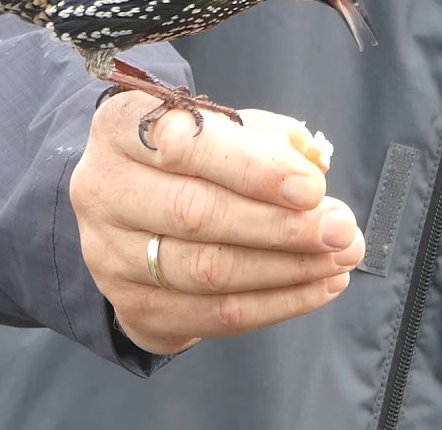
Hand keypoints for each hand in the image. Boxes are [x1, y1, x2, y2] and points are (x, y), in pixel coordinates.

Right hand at [70, 91, 364, 355]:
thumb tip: (313, 165)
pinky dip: (276, 304)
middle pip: (193, 213)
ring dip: (286, 269)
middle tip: (340, 228)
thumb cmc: (192, 158)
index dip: (252, 168)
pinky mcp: (132, 305)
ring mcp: (110, 254)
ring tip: (339, 258)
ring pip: (206, 270)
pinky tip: (317, 286)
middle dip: (279, 225)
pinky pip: (213, 315)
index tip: (312, 187)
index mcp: (119, 128)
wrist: (136, 211)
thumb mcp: (223, 126)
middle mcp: (101, 190)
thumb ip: (268, 137)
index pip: (181, 144)